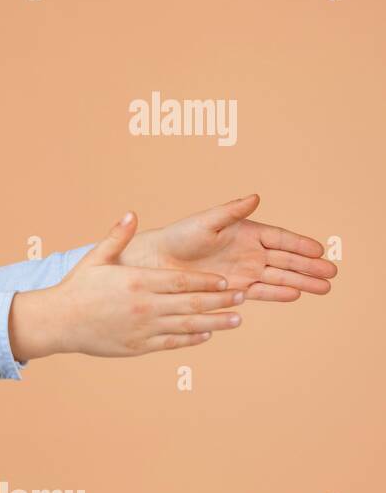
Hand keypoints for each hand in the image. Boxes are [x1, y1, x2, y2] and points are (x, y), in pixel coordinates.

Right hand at [10, 211, 245, 359]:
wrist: (58, 322)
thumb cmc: (76, 288)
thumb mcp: (95, 258)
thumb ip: (116, 237)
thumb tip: (131, 214)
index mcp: (137, 281)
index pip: (182, 281)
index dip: (207, 281)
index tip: (225, 281)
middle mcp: (145, 305)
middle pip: (192, 303)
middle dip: (220, 300)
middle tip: (242, 296)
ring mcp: (143, 328)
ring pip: (188, 325)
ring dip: (215, 321)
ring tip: (236, 319)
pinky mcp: (139, 345)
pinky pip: (172, 342)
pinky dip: (192, 338)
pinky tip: (206, 333)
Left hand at [123, 194, 335, 301]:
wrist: (158, 261)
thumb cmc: (179, 236)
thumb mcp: (206, 221)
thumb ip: (232, 211)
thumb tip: (255, 197)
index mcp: (246, 232)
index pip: (281, 238)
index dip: (301, 244)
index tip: (321, 250)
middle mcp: (249, 253)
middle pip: (286, 260)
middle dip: (310, 266)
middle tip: (333, 272)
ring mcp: (243, 272)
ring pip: (278, 277)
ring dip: (301, 282)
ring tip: (324, 288)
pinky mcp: (233, 288)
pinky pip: (261, 291)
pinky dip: (277, 293)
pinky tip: (295, 295)